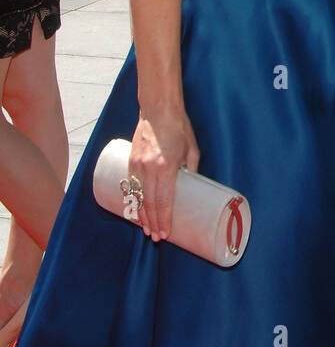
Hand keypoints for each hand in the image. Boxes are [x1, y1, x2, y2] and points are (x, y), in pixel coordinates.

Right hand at [128, 110, 199, 240]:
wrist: (158, 109)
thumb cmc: (179, 128)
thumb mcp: (192, 150)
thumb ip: (191, 170)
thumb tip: (193, 189)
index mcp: (166, 166)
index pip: (163, 200)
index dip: (164, 219)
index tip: (165, 233)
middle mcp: (149, 167)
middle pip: (149, 203)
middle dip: (152, 223)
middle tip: (155, 237)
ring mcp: (137, 164)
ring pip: (137, 196)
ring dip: (140, 215)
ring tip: (145, 229)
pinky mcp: (130, 160)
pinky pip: (129, 185)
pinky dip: (132, 200)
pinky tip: (135, 210)